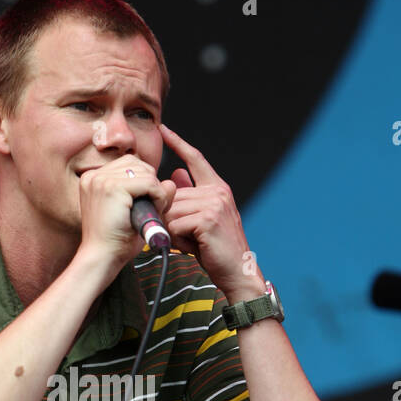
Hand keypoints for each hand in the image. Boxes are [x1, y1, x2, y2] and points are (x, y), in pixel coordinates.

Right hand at [78, 154, 176, 273]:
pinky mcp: (112, 188)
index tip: (144, 203)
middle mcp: (95, 176)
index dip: (144, 181)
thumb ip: (154, 195)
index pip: (129, 164)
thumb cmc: (116, 241)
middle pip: (137, 164)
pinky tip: (153, 212)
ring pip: (145, 172)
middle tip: (150, 209)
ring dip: (155, 192)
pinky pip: (149, 183)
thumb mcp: (136, 213)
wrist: (102, 258)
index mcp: (94, 179)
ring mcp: (101, 180)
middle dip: (151, 184)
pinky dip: (158, 197)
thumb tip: (170, 183)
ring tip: (150, 212)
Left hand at [159, 124, 262, 297]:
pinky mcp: (208, 219)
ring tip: (191, 243)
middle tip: (186, 237)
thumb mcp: (202, 217)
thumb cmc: (217, 247)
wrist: (238, 271)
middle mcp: (217, 191)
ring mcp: (214, 204)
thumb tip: (175, 173)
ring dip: (174, 230)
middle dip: (170, 217)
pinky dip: (178, 239)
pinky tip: (194, 247)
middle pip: (173, 194)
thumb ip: (190, 195)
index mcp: (217, 187)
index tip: (163, 129)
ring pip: (171, 210)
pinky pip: (176, 225)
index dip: (178, 143)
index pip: (195, 159)